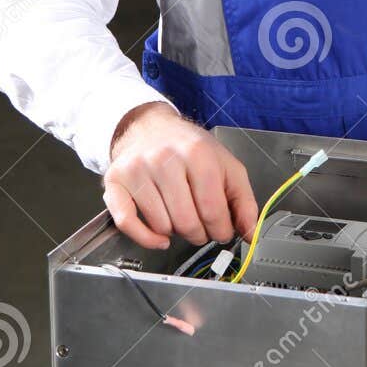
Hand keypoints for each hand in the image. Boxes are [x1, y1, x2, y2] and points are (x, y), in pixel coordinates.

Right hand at [102, 101, 258, 251]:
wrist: (150, 128)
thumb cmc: (190, 149)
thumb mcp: (226, 165)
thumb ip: (243, 200)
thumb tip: (250, 233)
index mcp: (197, 153)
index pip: (212, 209)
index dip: (221, 230)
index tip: (222, 231)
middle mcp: (164, 159)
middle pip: (187, 221)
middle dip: (199, 233)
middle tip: (202, 227)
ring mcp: (137, 170)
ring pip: (161, 225)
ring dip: (175, 231)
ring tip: (181, 216)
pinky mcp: (116, 181)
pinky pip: (127, 223)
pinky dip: (146, 238)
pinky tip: (160, 237)